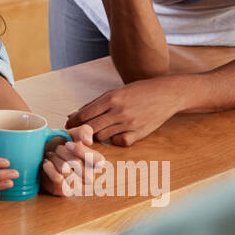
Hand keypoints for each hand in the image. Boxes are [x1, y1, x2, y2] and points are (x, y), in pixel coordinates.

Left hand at [39, 123, 103, 195]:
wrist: (40, 155)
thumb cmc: (59, 145)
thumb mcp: (72, 134)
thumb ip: (83, 131)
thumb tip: (88, 140)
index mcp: (94, 162)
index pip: (98, 160)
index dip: (81, 151)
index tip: (68, 144)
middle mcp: (89, 176)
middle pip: (78, 163)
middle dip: (63, 152)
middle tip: (57, 149)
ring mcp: (77, 185)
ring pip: (66, 170)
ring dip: (54, 159)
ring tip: (50, 155)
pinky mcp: (64, 191)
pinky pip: (57, 179)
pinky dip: (49, 168)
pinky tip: (47, 164)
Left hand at [65, 77, 182, 145]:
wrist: (166, 94)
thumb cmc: (137, 91)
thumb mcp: (114, 92)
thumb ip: (93, 104)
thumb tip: (71, 115)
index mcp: (111, 98)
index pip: (84, 114)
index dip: (73, 123)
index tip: (67, 127)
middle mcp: (119, 111)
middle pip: (91, 128)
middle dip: (81, 132)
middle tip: (78, 134)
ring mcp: (130, 123)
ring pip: (102, 137)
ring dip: (98, 135)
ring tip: (99, 131)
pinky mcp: (140, 133)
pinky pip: (119, 142)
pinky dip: (114, 140)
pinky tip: (116, 134)